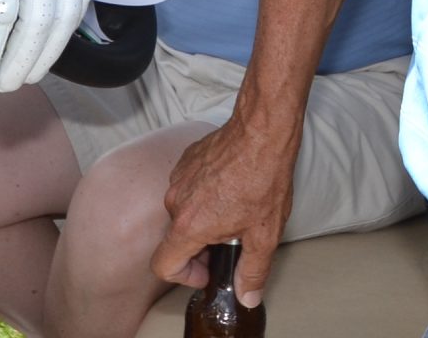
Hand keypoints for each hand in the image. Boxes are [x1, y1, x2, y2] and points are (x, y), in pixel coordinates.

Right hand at [152, 113, 298, 305]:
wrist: (262, 131)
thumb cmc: (263, 179)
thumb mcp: (264, 235)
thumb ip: (252, 271)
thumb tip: (247, 296)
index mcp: (189, 225)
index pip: (163, 265)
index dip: (185, 277)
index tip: (208, 269)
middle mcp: (176, 200)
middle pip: (176, 238)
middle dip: (200, 246)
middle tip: (231, 238)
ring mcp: (179, 176)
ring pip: (182, 210)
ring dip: (202, 217)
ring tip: (234, 208)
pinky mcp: (186, 158)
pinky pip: (187, 186)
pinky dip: (202, 193)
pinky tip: (229, 186)